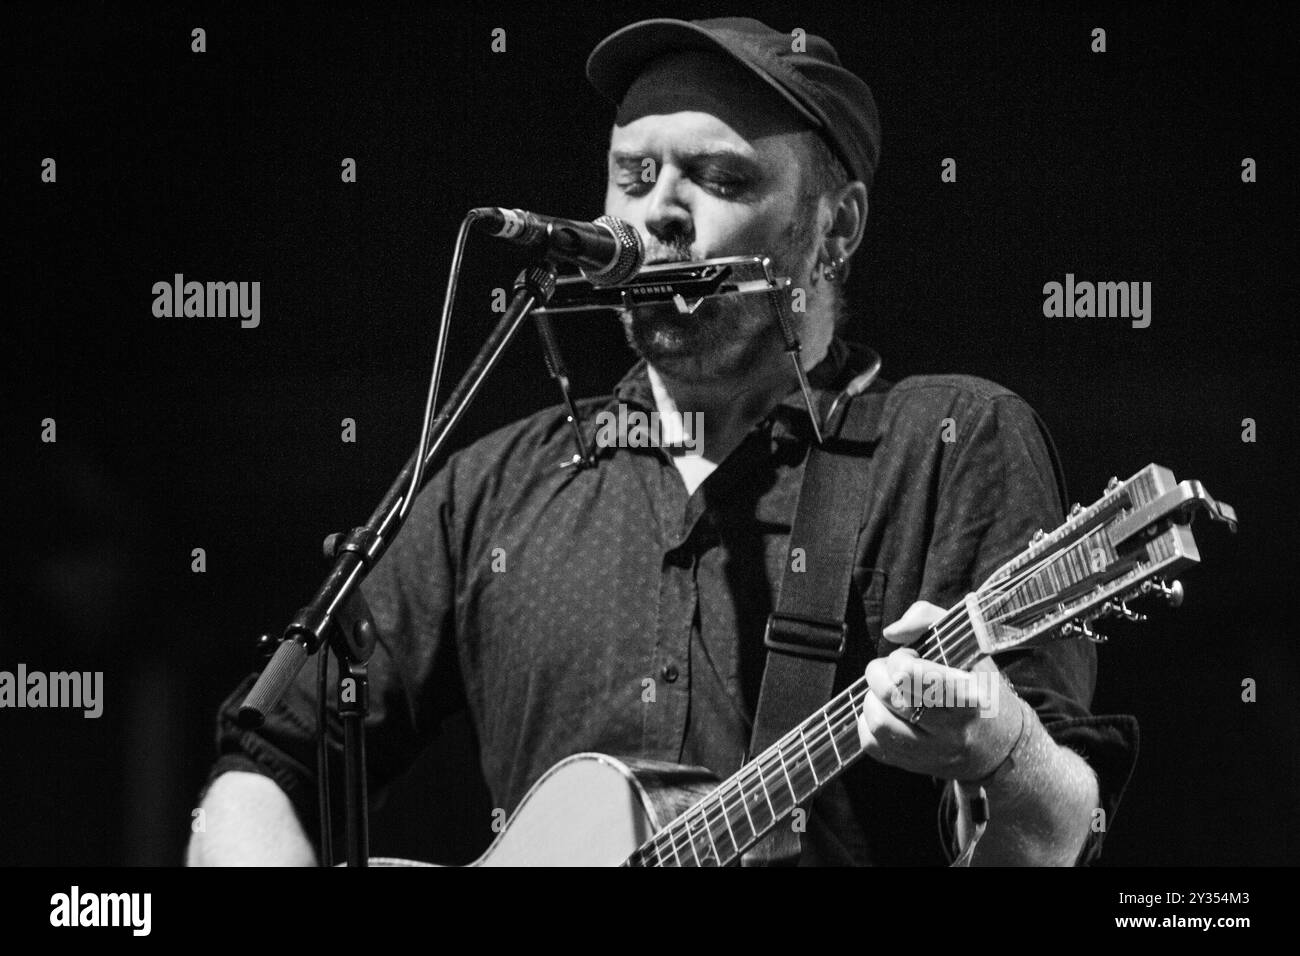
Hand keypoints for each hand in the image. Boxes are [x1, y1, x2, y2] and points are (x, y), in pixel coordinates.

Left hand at [856, 600, 1023, 781]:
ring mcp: (932, 753)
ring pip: (878, 722)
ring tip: (889, 693)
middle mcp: (952, 730)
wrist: (1001, 745)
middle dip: (879, 673)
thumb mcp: (969, 645)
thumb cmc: (981, 686)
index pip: (915, 677)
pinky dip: (870, 724)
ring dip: (872, 699)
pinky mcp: (913, 767)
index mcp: (969, 696)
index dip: (901, 661)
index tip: (909, 657)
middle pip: (891, 696)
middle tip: (890, 670)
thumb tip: (892, 632)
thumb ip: (929, 619)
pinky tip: (889, 714)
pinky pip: (872, 744)